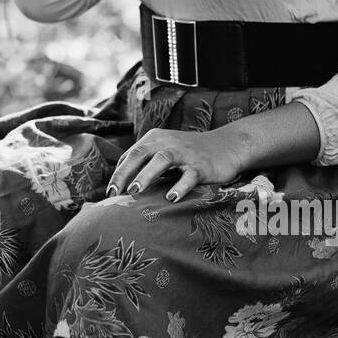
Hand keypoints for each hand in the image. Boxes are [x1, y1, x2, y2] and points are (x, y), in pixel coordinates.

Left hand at [106, 126, 251, 202]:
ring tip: (135, 191)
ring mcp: (185, 153)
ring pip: (162, 160)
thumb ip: (147, 162)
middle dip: (124, 173)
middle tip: (114, 192)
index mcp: (155, 138)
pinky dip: (179, 186)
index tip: (110, 192)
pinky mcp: (201, 165)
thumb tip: (123, 182)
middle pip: (140, 153)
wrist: (228, 145)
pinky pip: (189, 175)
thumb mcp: (166, 150)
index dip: (119, 173)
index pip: (131, 155)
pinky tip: (170, 198)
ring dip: (146, 175)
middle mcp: (167, 142)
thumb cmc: (190, 153)